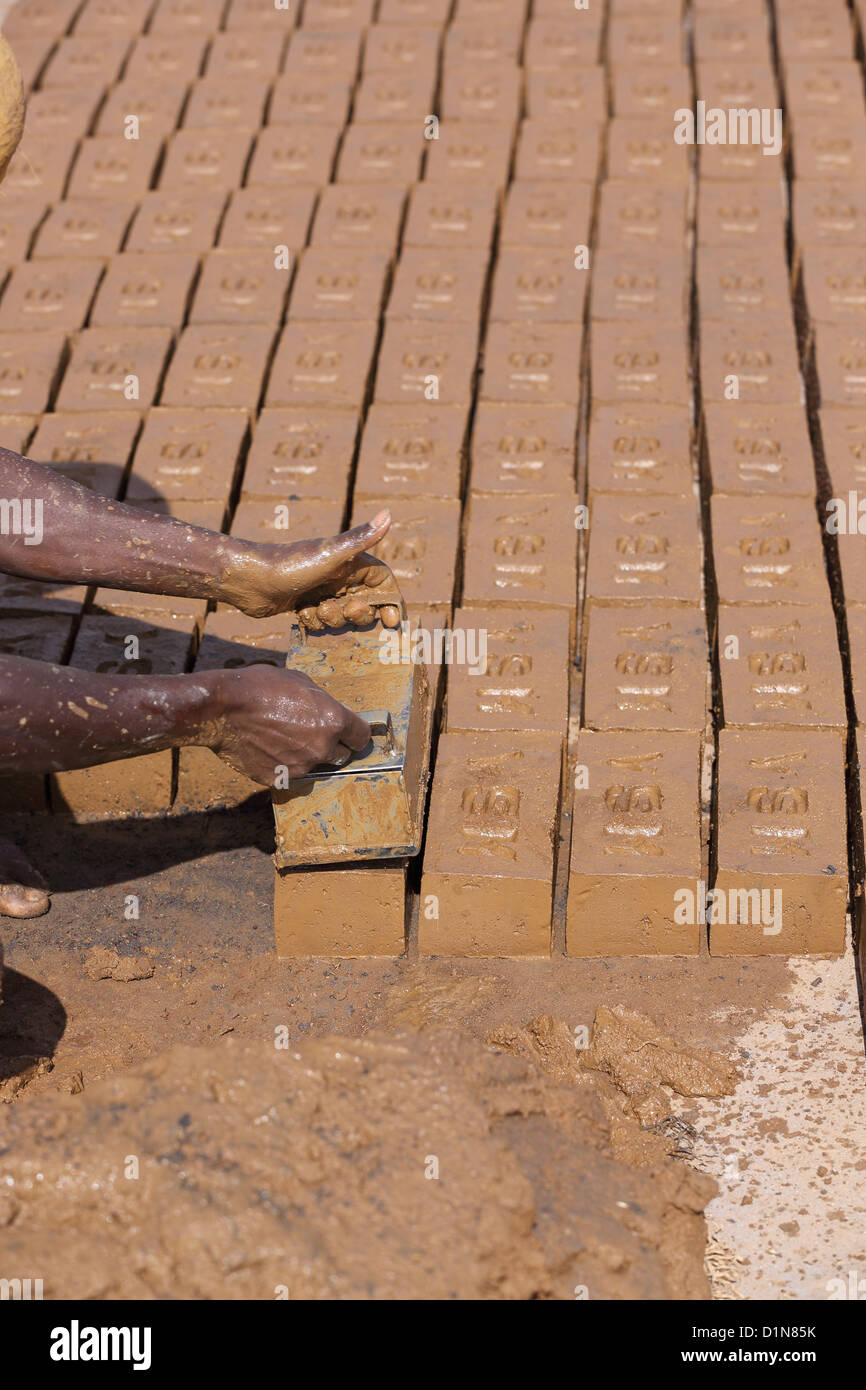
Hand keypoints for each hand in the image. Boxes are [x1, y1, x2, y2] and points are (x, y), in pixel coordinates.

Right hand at [203, 667, 371, 783]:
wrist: (223, 707)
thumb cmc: (261, 686)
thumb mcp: (300, 681)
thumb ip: (321, 701)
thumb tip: (327, 710)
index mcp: (334, 720)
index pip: (361, 736)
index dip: (355, 733)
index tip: (349, 733)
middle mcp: (322, 747)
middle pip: (342, 756)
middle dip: (332, 746)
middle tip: (312, 734)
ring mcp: (301, 767)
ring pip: (314, 766)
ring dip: (306, 756)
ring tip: (283, 739)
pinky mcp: (280, 779)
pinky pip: (289, 774)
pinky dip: (282, 765)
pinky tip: (267, 748)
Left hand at [224, 510, 402, 628]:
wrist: (248, 579)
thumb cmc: (290, 564)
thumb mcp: (330, 554)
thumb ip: (360, 538)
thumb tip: (389, 514)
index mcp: (349, 561)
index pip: (383, 582)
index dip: (391, 601)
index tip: (392, 621)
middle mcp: (338, 574)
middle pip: (365, 602)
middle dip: (357, 613)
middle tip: (343, 612)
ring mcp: (321, 589)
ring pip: (343, 615)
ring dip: (333, 619)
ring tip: (315, 609)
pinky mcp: (305, 602)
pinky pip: (322, 620)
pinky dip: (314, 621)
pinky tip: (300, 612)